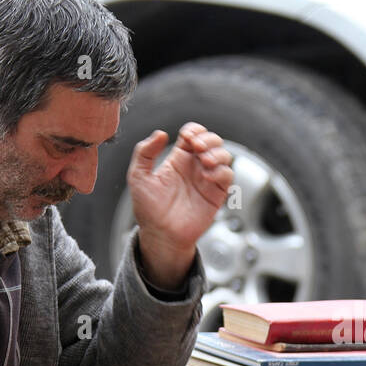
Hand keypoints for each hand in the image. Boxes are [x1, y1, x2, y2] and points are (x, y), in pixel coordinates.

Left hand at [126, 122, 233, 289]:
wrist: (161, 234)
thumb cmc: (149, 209)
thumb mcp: (138, 176)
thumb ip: (144, 152)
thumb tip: (161, 133)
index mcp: (178, 158)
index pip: (192, 134)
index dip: (194, 130)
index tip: (188, 137)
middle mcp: (194, 167)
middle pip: (212, 141)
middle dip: (209, 139)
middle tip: (198, 147)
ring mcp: (207, 180)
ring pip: (224, 155)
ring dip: (218, 153)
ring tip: (205, 160)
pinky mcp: (216, 194)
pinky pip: (227, 175)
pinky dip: (221, 171)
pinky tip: (208, 177)